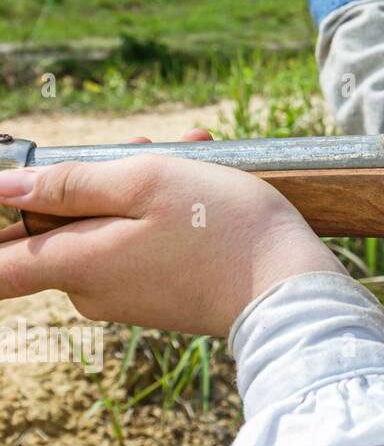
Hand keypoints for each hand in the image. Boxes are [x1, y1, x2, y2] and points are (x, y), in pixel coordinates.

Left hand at [0, 146, 346, 336]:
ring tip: (194, 154)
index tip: (18, 197)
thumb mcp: (150, 181)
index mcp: (77, 263)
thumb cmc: (224, 230)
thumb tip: (7, 187)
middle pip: (60, 231)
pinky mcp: (164, 298)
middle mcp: (93, 291)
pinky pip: (144, 248)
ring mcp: (131, 298)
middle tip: (144, 147)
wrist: (293, 290)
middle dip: (94, 183)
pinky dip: (164, 215)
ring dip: (141, 191)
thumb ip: (73, 182)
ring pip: (110, 232)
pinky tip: (208, 185)